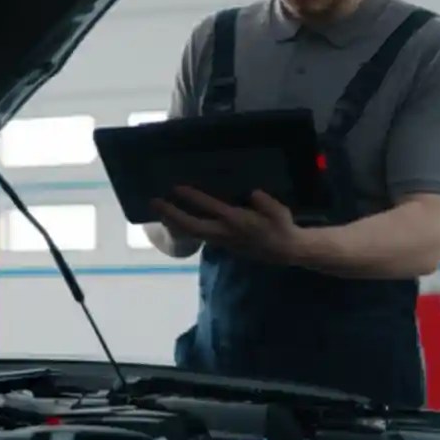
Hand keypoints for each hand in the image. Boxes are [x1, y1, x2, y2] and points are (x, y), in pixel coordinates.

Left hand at [150, 186, 305, 263]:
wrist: (286, 251)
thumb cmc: (282, 227)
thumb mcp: (279, 212)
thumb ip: (266, 203)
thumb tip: (253, 193)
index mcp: (237, 221)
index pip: (210, 208)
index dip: (193, 198)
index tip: (177, 187)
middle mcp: (225, 232)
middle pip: (191, 225)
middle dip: (171, 214)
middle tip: (154, 202)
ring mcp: (221, 240)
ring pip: (192, 233)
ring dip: (174, 222)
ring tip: (158, 210)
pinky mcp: (222, 244)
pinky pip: (198, 235)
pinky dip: (184, 227)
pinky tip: (176, 220)